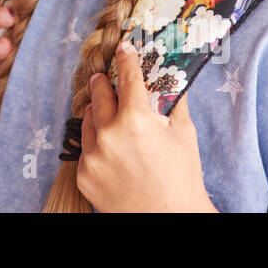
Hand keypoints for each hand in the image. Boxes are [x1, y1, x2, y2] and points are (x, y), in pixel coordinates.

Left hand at [76, 43, 216, 211]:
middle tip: (104, 79)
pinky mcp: (83, 174)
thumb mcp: (184, 134)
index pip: (126, 77)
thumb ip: (173, 102)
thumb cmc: (182, 177)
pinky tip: (111, 151)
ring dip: (97, 113)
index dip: (125, 59)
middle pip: (98, 93)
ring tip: (110, 118)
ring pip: (87, 119)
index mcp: (136, 119)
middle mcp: (110, 134)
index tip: (122, 48)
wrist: (170, 219)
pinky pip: (86, 148)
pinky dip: (96, 144)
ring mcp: (93, 156)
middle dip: (102, 83)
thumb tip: (170, 78)